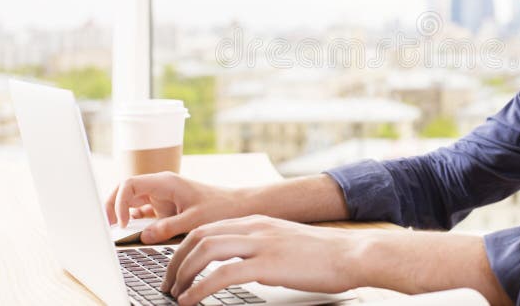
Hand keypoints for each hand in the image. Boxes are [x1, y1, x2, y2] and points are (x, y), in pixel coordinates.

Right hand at [105, 171, 237, 243]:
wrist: (237, 206)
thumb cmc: (220, 207)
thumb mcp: (194, 219)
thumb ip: (168, 227)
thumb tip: (144, 236)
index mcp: (166, 182)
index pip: (130, 184)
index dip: (119, 202)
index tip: (122, 223)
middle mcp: (160, 187)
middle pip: (126, 191)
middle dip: (113, 206)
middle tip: (107, 226)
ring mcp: (161, 196)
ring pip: (132, 201)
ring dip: (122, 213)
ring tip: (114, 230)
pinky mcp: (165, 207)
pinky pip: (143, 212)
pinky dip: (134, 220)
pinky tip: (130, 231)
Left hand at [162, 215, 361, 304]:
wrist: (351, 253)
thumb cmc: (324, 254)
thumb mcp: (286, 243)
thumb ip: (263, 247)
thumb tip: (246, 265)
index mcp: (258, 222)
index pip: (209, 228)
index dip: (185, 249)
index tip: (176, 268)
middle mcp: (255, 227)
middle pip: (200, 236)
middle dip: (176, 261)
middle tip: (168, 283)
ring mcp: (260, 243)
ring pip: (205, 250)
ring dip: (183, 273)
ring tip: (176, 294)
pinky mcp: (267, 264)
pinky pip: (221, 274)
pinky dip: (199, 288)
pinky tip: (191, 301)